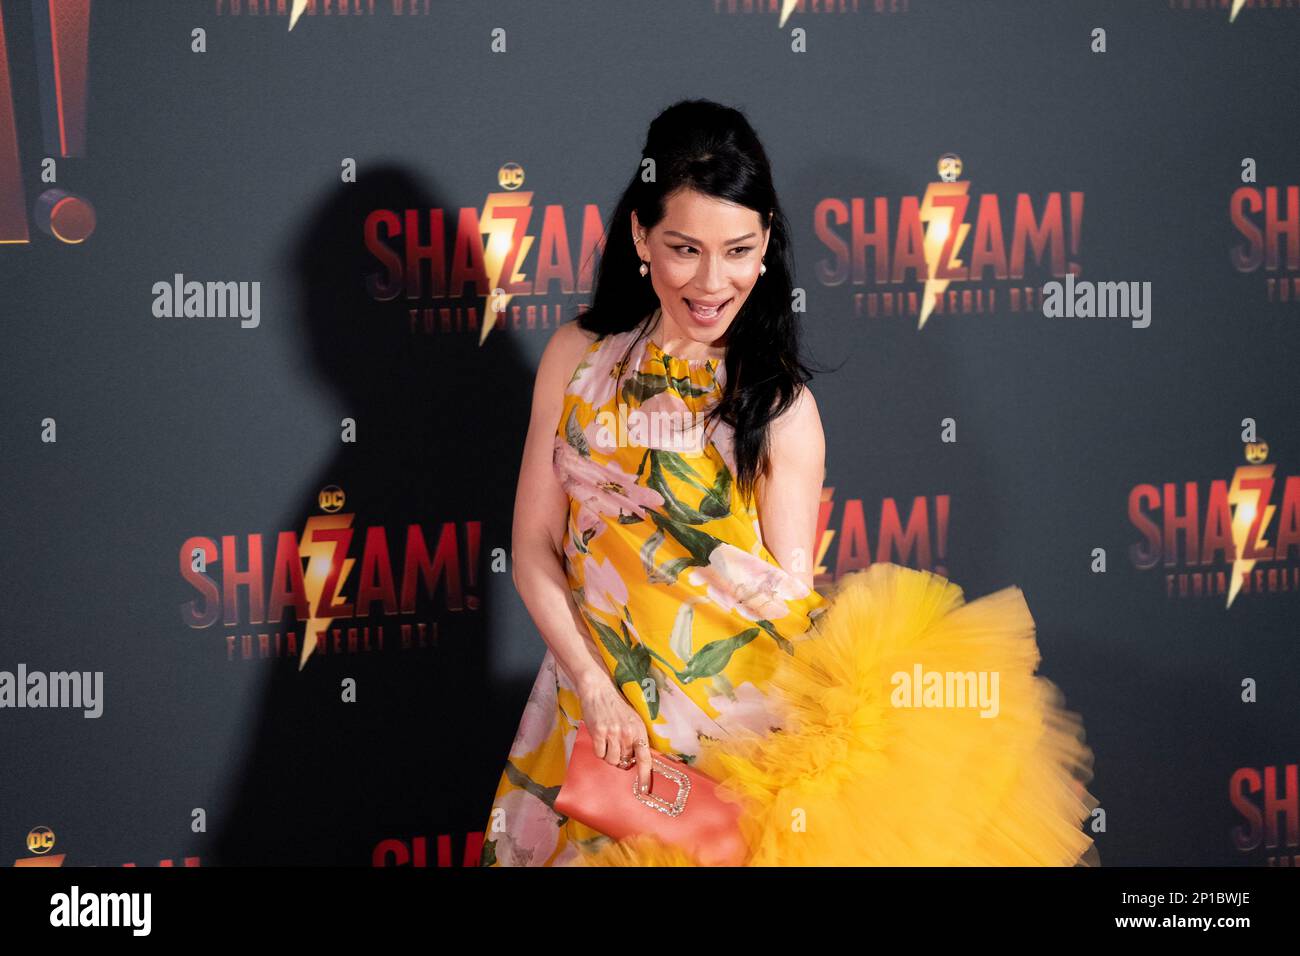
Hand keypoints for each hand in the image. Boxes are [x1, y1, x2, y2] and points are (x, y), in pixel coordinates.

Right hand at [575, 673, 653, 795]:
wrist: (599, 691)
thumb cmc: (615, 707)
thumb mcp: (632, 720)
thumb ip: (635, 738)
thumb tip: (636, 760)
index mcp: (639, 731)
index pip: (645, 759)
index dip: (645, 776)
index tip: (645, 790)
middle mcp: (628, 733)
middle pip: (625, 762)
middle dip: (621, 759)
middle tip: (616, 746)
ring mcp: (613, 733)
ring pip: (612, 760)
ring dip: (609, 755)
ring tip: (607, 742)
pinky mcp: (599, 733)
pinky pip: (600, 754)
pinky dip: (599, 750)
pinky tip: (599, 738)